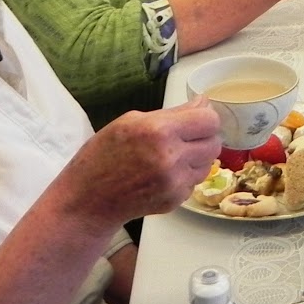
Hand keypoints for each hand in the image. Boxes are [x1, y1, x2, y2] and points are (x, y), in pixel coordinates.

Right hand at [58, 99, 222, 223]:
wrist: (88, 199)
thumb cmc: (102, 155)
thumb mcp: (130, 121)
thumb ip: (172, 113)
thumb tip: (202, 103)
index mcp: (159, 132)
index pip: (209, 121)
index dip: (206, 117)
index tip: (197, 117)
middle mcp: (171, 158)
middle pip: (214, 143)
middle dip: (204, 137)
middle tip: (185, 136)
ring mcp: (174, 183)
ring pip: (208, 163)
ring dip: (197, 157)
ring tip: (172, 155)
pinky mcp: (175, 200)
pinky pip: (194, 182)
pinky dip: (185, 175)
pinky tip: (164, 173)